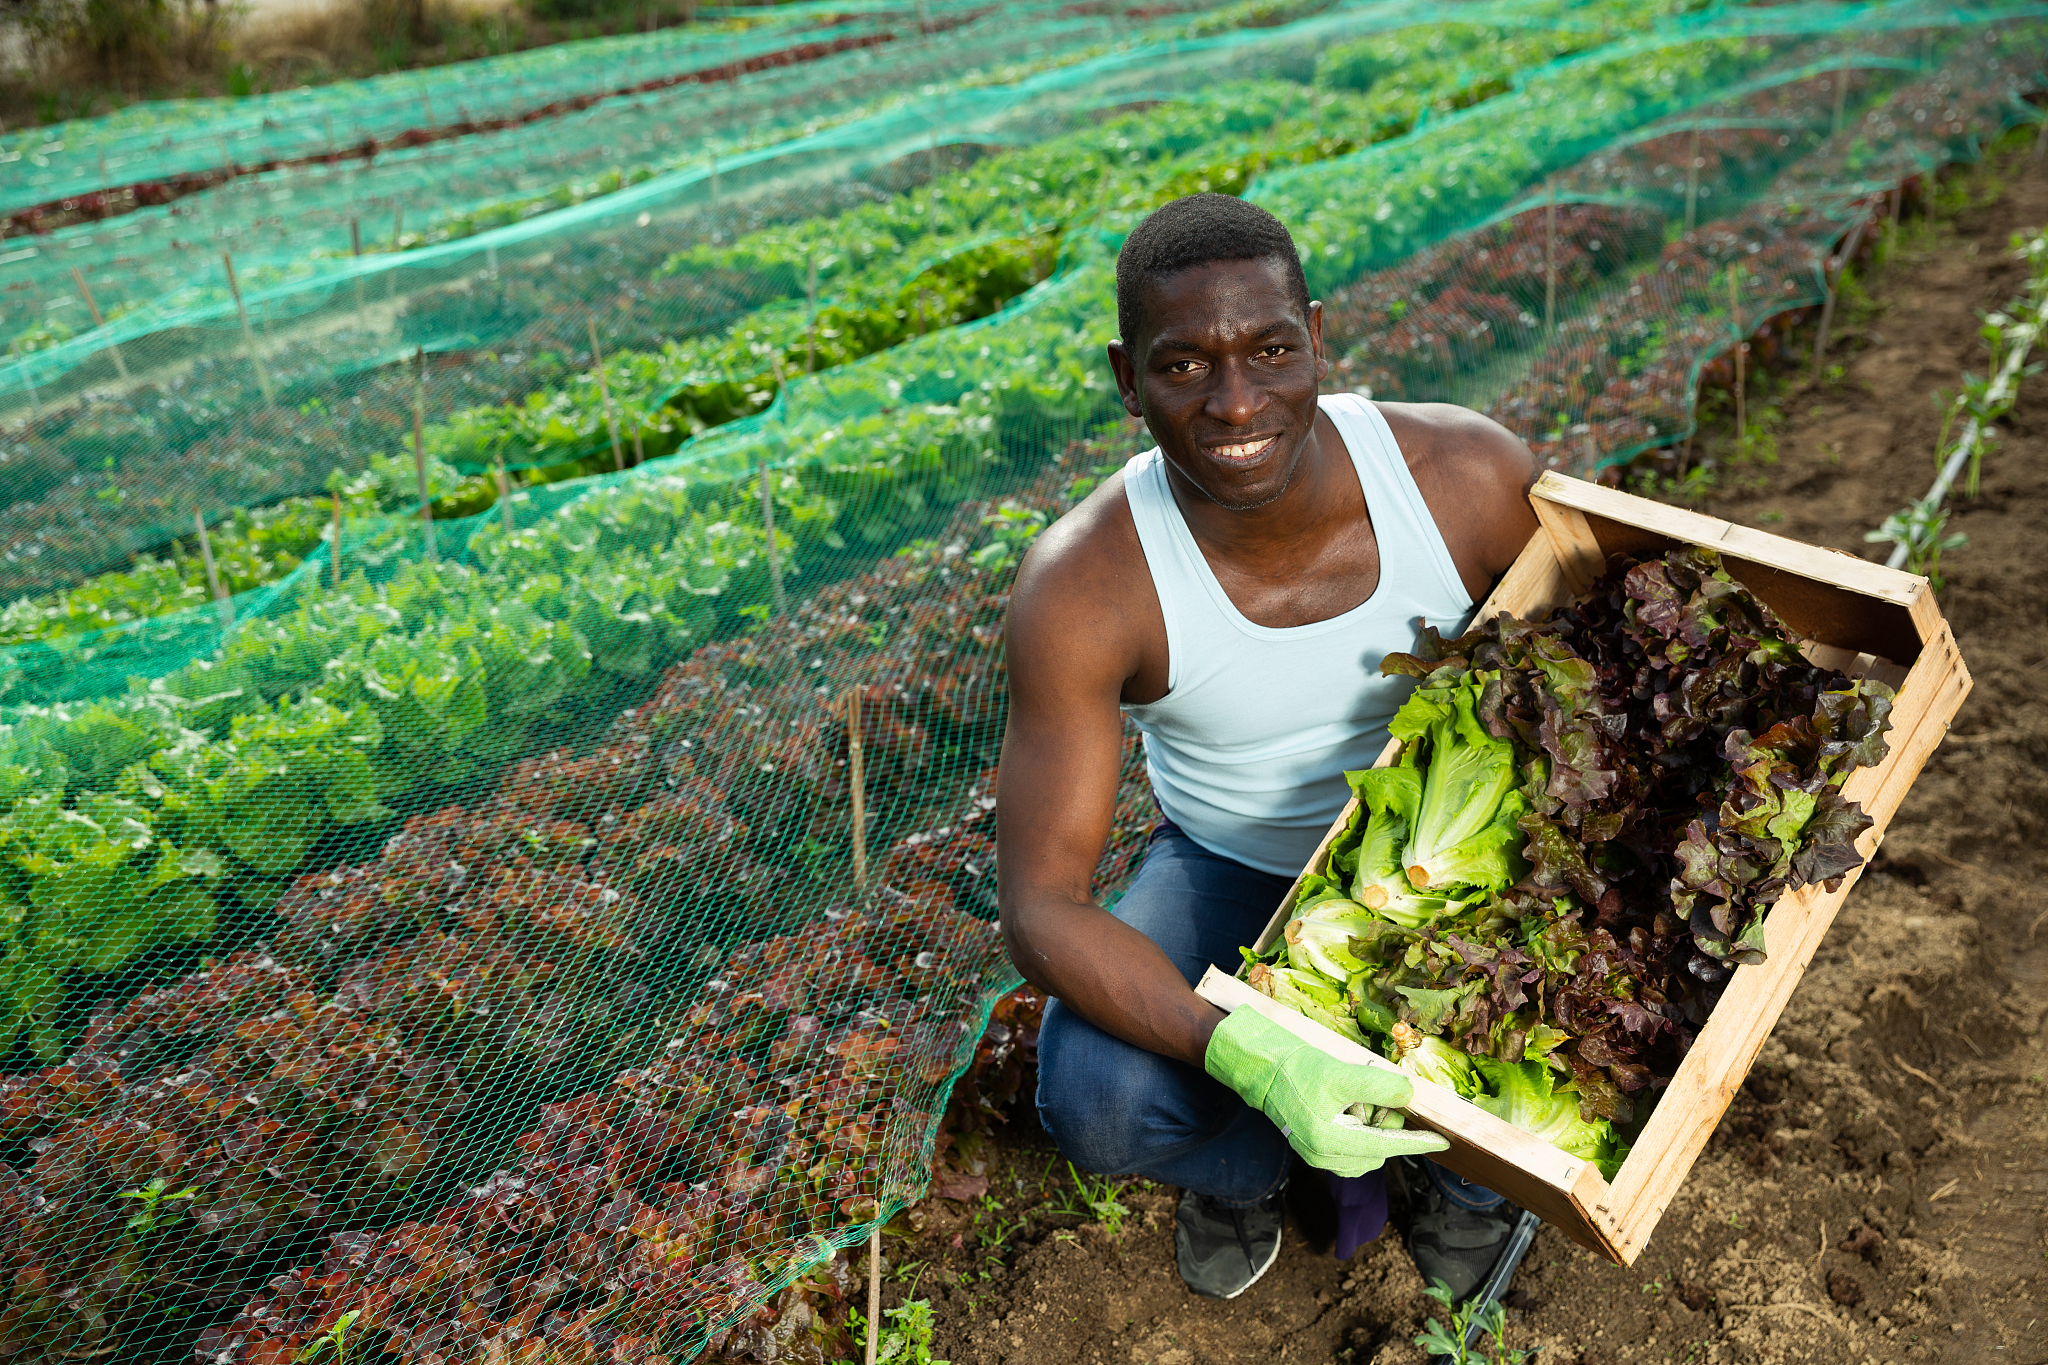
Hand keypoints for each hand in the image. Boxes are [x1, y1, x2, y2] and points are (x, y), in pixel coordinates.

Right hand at [1204, 1005, 1448, 1176]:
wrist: (1264, 1071)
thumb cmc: (1299, 1070)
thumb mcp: (1342, 1073)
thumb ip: (1379, 1086)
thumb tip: (1409, 1096)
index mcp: (1329, 1140)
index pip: (1386, 1145)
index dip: (1417, 1142)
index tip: (1443, 1142)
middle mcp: (1323, 1156)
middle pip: (1378, 1151)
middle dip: (1389, 1128)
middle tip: (1382, 1098)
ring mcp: (1317, 1157)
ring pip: (1366, 1155)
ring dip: (1375, 1133)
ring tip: (1361, 1103)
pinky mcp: (1314, 1151)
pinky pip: (1351, 1154)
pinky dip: (1362, 1137)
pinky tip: (1353, 1112)